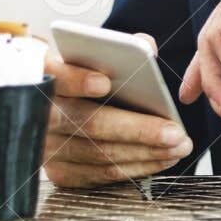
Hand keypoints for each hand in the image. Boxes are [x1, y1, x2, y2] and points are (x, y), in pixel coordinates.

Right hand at [42, 34, 192, 187]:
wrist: (56, 110)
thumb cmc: (84, 79)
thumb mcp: (94, 58)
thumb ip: (120, 50)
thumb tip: (147, 46)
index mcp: (46, 76)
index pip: (56, 76)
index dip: (77, 80)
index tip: (104, 82)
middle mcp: (41, 114)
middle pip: (87, 122)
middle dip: (137, 129)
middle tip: (175, 133)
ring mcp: (48, 146)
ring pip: (99, 153)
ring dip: (145, 152)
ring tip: (179, 146)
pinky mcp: (60, 172)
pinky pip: (101, 174)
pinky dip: (136, 168)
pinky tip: (162, 159)